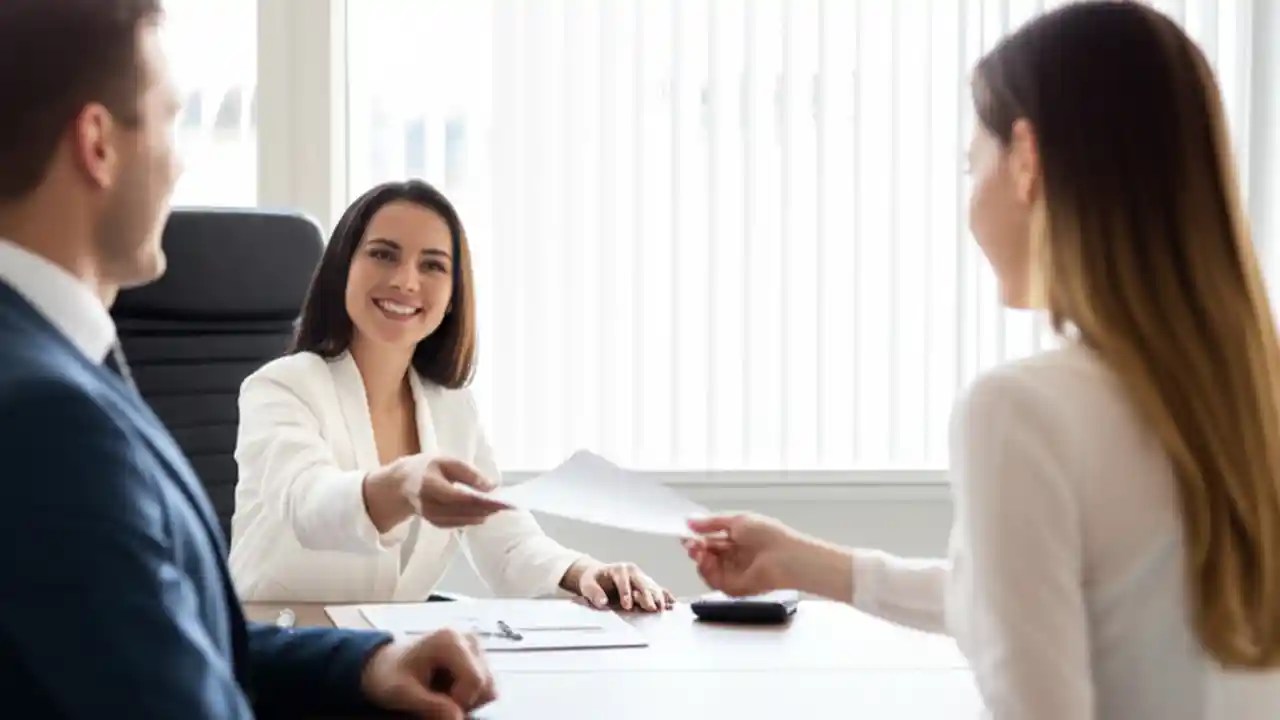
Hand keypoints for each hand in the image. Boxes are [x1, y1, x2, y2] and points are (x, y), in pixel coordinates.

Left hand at [361, 629, 495, 719]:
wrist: (387, 666)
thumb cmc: (390, 677)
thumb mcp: (402, 693)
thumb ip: (430, 706)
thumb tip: (458, 718)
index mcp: (450, 640)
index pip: (475, 680)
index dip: (460, 702)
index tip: (435, 707)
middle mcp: (469, 638)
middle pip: (486, 683)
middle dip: (464, 701)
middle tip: (435, 702)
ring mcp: (476, 647)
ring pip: (490, 687)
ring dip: (468, 700)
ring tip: (440, 696)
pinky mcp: (479, 658)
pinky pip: (487, 686)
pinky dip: (470, 696)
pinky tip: (449, 692)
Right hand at [394, 455, 509, 528]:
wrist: (401, 484)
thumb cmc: (426, 468)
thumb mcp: (445, 461)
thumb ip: (468, 473)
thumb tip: (491, 486)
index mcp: (430, 484)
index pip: (458, 496)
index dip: (481, 500)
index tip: (500, 499)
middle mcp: (428, 503)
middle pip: (461, 510)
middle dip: (485, 509)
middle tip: (506, 506)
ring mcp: (430, 516)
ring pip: (459, 519)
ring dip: (480, 515)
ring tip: (498, 510)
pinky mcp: (433, 522)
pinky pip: (455, 523)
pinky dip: (470, 520)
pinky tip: (484, 515)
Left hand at [565, 560, 674, 611]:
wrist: (598, 575)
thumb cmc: (593, 580)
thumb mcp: (587, 584)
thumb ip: (593, 593)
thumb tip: (602, 601)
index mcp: (619, 569)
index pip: (624, 581)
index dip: (626, 593)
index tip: (627, 605)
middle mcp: (633, 572)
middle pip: (642, 584)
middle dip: (647, 596)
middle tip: (651, 608)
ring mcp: (642, 578)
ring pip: (652, 587)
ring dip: (658, 598)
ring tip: (663, 609)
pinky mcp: (646, 585)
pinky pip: (658, 590)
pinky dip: (665, 596)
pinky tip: (672, 604)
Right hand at [682, 513, 808, 596]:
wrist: (784, 557)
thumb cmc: (768, 535)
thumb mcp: (737, 521)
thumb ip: (711, 522)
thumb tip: (690, 521)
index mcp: (738, 539)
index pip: (711, 539)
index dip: (698, 537)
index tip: (687, 533)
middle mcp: (735, 556)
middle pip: (707, 555)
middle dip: (695, 548)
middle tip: (690, 543)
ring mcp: (735, 572)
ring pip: (707, 569)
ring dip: (699, 560)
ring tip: (698, 551)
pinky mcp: (735, 587)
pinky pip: (714, 582)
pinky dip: (707, 572)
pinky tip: (706, 562)